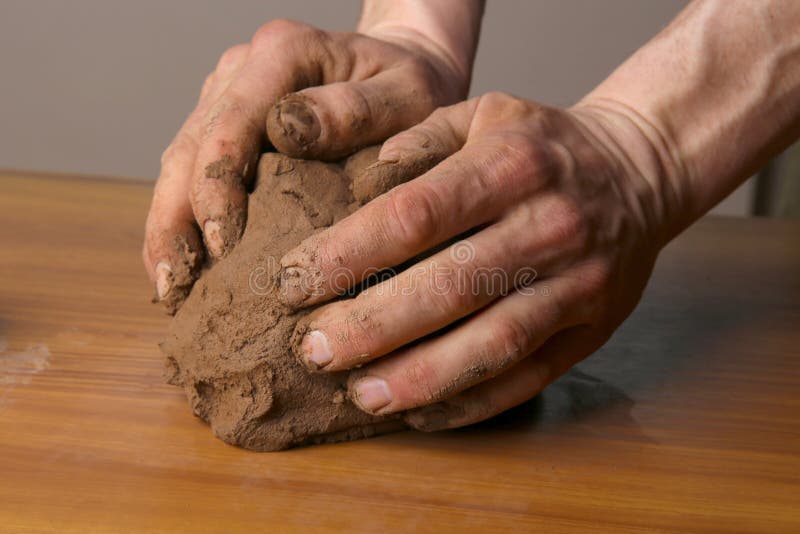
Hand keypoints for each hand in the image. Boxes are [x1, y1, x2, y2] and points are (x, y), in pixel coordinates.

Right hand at [143, 17, 473, 311]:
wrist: (407, 71)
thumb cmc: (414, 91)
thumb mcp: (407, 96)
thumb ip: (356, 110)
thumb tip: (287, 130)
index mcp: (283, 53)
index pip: (231, 123)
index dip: (216, 187)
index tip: (223, 247)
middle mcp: (244, 69)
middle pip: (189, 147)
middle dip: (174, 220)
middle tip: (173, 286)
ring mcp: (229, 93)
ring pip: (179, 161)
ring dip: (168, 224)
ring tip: (169, 287)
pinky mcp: (228, 121)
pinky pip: (191, 169)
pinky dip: (182, 217)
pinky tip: (186, 264)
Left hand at [281, 92, 676, 430]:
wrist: (642, 170)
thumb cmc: (544, 144)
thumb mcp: (485, 111)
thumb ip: (421, 137)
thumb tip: (361, 181)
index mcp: (512, 164)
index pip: (415, 215)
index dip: (346, 254)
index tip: (291, 282)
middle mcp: (549, 226)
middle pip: (448, 288)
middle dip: (371, 327)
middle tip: (311, 350)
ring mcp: (577, 284)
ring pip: (490, 345)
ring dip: (418, 378)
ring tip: (358, 395)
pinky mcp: (591, 330)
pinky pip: (528, 377)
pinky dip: (471, 403)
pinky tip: (420, 412)